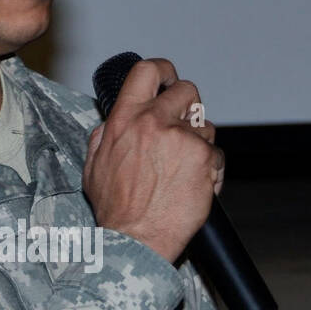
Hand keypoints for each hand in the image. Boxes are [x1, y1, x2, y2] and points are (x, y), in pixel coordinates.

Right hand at [82, 58, 224, 264]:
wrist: (136, 239)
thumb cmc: (116, 209)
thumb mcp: (94, 165)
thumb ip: (106, 134)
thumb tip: (116, 119)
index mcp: (125, 119)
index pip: (147, 70)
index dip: (163, 70)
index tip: (169, 79)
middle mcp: (154, 122)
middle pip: (187, 90)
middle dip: (189, 107)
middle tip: (183, 130)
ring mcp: (182, 138)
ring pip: (205, 126)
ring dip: (199, 144)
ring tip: (183, 171)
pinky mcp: (204, 158)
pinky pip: (216, 154)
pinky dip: (210, 169)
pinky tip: (195, 186)